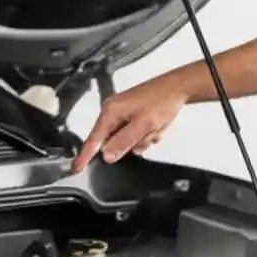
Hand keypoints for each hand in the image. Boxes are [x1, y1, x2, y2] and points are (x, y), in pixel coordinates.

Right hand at [70, 71, 189, 172]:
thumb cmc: (162, 100)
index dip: (85, 156)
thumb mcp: (143, 125)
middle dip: (133, 143)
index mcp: (111, 111)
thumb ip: (123, 141)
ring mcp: (124, 112)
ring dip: (143, 138)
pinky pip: (135, 134)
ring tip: (155, 127)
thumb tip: (106, 156)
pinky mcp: (134, 114)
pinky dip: (147, 134)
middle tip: (148, 133)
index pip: (94, 139)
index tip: (76, 169)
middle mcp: (114, 111)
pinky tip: (156, 126)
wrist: (180, 87)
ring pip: (127, 140)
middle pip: (114, 141)